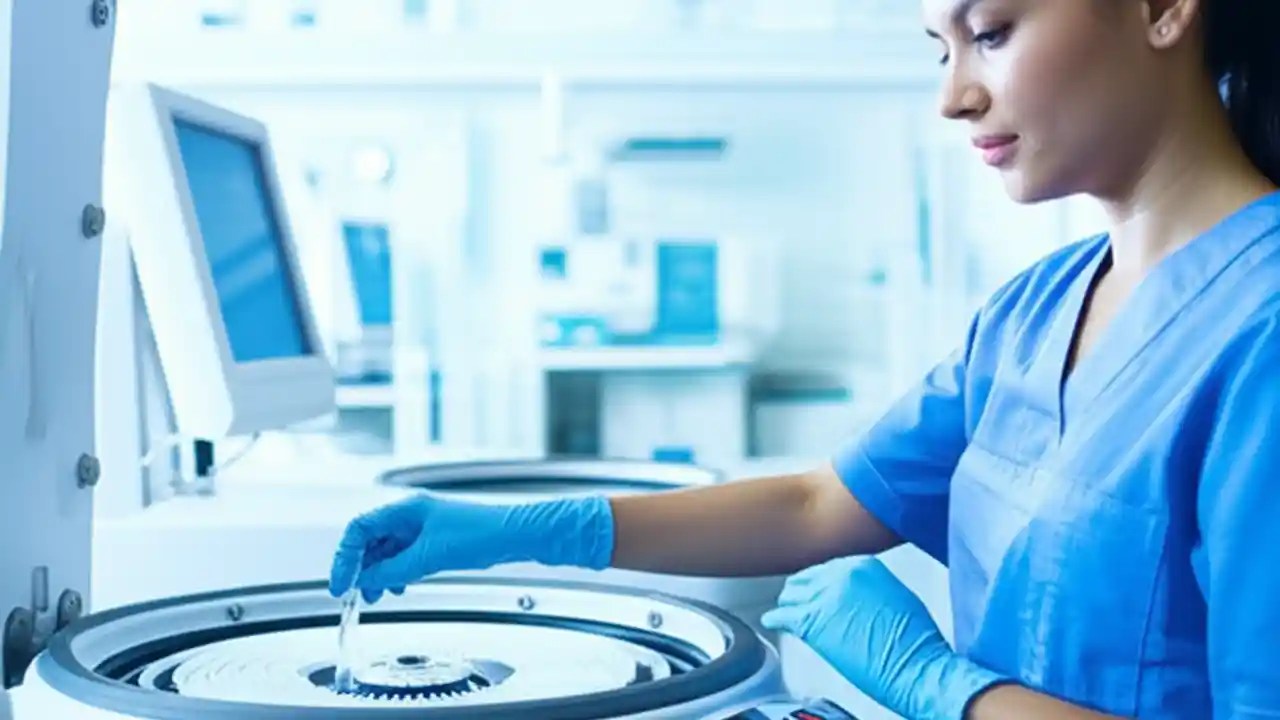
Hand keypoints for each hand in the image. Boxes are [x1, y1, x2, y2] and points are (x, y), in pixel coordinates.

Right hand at [329, 493, 613, 602]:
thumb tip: (366, 581)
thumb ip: (393, 570)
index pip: (359, 529)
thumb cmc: (481, 533)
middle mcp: (410, 515)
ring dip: (376, 573)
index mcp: (405, 509)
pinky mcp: (433, 541)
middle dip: (359, 568)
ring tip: (376, 595)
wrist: (516, 535)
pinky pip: (402, 556)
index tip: (340, 583)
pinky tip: (399, 586)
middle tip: (354, 593)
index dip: (344, 557)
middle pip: (369, 540)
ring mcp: (421, 528)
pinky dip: (395, 573)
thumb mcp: (429, 556)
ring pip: (385, 551)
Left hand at [762, 556, 1006, 719]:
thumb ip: (869, 587)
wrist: (916, 664)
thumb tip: (855, 597)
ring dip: (787, 604)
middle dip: (801, 591)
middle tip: (797, 600)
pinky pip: (781, 616)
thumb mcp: (896, 595)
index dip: (819, 583)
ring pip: (791, 595)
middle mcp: (839, 575)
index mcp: (861, 564)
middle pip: (806, 579)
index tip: (815, 590)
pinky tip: (772, 622)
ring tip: (784, 611)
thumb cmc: (915, 639)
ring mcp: (823, 597)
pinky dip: (775, 620)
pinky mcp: (812, 622)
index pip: (827, 569)